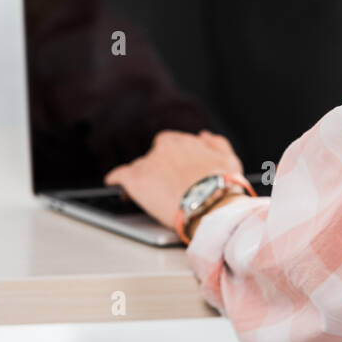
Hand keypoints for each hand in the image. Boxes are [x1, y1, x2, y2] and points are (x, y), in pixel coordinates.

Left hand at [105, 130, 244, 227]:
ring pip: (138, 168)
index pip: (169, 145)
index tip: (173, 170)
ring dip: (142, 178)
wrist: (212, 206)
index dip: (171, 160)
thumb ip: (216, 144)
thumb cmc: (223, 185)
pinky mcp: (135, 180)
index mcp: (182, 142)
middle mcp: (162, 149)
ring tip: (146, 193)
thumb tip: (205, 135)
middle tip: (163, 185)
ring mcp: (147, 164)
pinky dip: (115, 178)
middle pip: (153, 157)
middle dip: (157, 168)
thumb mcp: (229, 160)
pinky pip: (119, 176)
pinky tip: (112, 182)